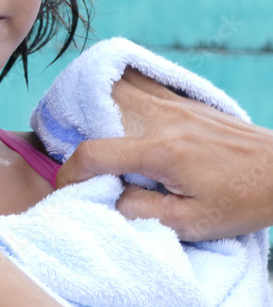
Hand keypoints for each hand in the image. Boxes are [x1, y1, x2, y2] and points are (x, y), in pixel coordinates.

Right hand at [55, 67, 272, 240]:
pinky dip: (117, 87)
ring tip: (81, 125)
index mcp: (161, 151)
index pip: (95, 154)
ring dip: (92, 102)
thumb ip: (141, 211)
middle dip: (71, 125)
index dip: (70, 173)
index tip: (67, 188)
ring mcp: (174, 103)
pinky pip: (139, 82)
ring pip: (117, 85)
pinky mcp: (184, 101)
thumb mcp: (192, 224)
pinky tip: (111, 102)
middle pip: (97, 104)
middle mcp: (163, 118)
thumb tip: (107, 197)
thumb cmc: (241, 201)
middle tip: (64, 146)